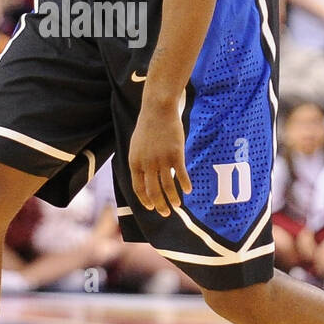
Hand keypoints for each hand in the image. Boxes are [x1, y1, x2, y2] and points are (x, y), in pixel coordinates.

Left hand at [129, 102, 190, 216]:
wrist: (158, 110)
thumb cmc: (148, 127)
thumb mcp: (137, 146)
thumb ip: (140, 162)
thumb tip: (145, 178)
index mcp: (135, 162)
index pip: (138, 188)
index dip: (145, 200)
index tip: (151, 207)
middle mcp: (147, 164)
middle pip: (153, 191)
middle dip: (160, 205)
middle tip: (166, 213)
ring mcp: (161, 159)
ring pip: (168, 186)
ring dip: (173, 198)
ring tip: (178, 205)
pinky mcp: (176, 154)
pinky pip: (181, 174)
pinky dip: (185, 184)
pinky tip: (188, 190)